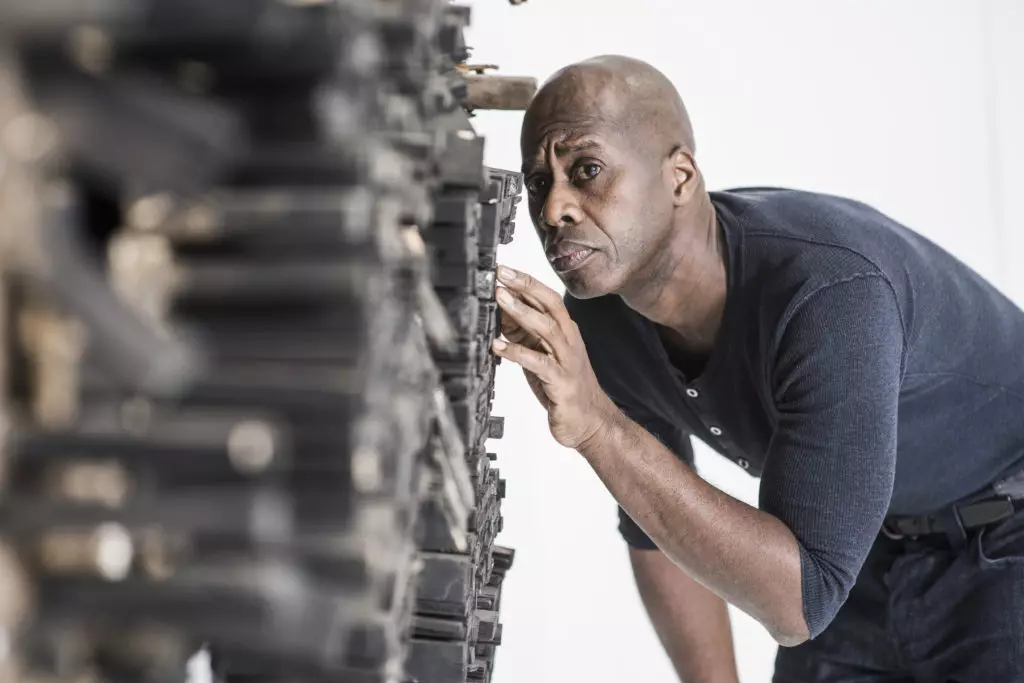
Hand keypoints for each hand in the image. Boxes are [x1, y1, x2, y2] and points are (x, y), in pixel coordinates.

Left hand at [491, 265, 618, 448]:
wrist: (590, 422)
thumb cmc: (564, 388)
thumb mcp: (540, 355)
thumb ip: (524, 335)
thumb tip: (500, 312)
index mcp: (566, 332)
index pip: (547, 298)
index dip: (527, 282)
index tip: (504, 270)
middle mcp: (569, 341)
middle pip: (550, 305)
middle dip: (525, 287)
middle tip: (501, 274)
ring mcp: (567, 360)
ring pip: (547, 328)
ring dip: (522, 312)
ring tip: (500, 299)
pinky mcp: (561, 382)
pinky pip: (538, 362)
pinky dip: (517, 352)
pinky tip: (498, 346)